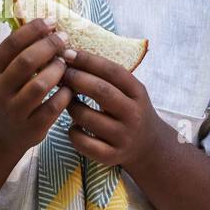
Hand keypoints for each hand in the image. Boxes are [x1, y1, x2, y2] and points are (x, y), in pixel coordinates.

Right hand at [0, 17, 74, 154]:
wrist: (0, 134)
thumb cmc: (10, 95)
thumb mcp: (5, 74)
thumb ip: (21, 53)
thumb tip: (50, 26)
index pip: (10, 44)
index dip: (32, 30)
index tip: (50, 22)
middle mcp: (0, 91)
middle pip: (25, 62)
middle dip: (48, 46)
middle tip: (64, 39)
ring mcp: (14, 111)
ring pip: (39, 86)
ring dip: (57, 70)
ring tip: (64, 64)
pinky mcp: (31, 128)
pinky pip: (52, 108)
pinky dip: (64, 95)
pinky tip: (69, 88)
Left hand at [58, 48, 167, 171]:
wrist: (148, 146)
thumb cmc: (129, 110)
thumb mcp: (129, 91)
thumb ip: (106, 76)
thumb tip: (70, 54)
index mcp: (138, 92)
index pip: (112, 71)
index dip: (88, 60)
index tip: (67, 53)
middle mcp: (133, 114)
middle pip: (101, 91)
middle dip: (76, 79)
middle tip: (60, 73)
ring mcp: (123, 137)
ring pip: (87, 118)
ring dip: (70, 105)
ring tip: (64, 99)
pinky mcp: (111, 156)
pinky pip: (84, 143)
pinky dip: (72, 132)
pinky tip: (73, 126)